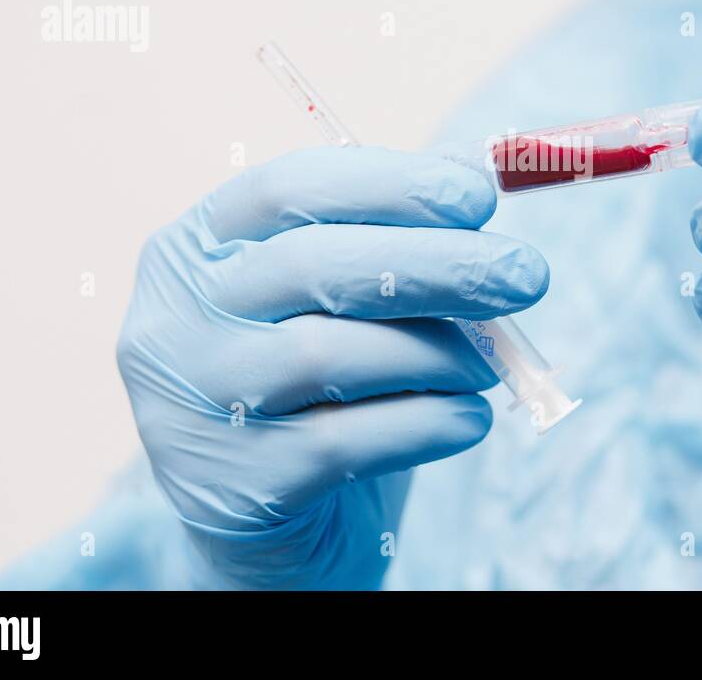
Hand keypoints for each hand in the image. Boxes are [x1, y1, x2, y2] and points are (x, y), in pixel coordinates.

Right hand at [116, 147, 547, 588]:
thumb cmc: (322, 388)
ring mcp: (192, 406)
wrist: (278, 528)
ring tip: (488, 364)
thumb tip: (484, 175)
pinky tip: (469, 419)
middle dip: (437, 264)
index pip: (288, 188)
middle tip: (525, 275)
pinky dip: (428, 423)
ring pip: (327, 354)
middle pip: (312, 264)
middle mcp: (176, 319)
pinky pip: (346, 441)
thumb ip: (397, 237)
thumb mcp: (344, 302)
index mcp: (197, 248)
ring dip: (436, 353)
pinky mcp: (232, 485)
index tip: (480, 198)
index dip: (392, 184)